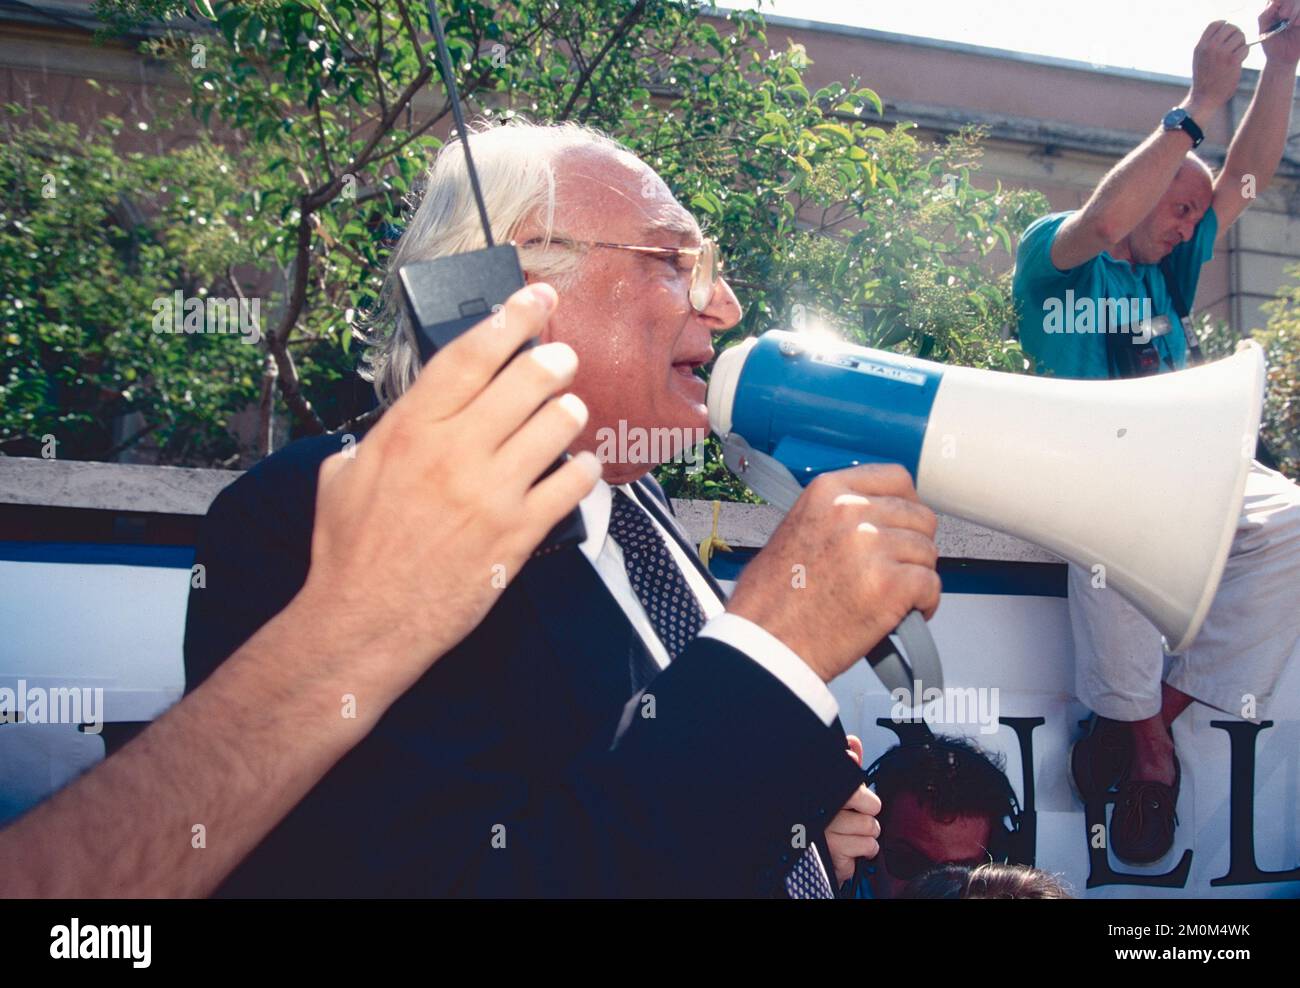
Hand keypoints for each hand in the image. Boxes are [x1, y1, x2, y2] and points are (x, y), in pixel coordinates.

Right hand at [296, 283, 601, 690]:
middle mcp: (455, 451)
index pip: (472, 354)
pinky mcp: (517, 534)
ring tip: (565, 413)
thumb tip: (409, 414)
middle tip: (561, 359)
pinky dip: (582, 470)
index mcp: (410, 428)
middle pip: (527, 379)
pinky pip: (571, 486)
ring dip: (569, 412)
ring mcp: (491, 492)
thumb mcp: (342, 474)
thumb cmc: (349, 551)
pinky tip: (579, 467)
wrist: (365, 619)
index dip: (510, 316)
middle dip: (554, 361)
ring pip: (557, 425)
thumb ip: (382, 434)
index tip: (535, 298)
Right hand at [726, 463, 940, 681]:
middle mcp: (852, 513)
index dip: (906, 505)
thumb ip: (838, 514)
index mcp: (828, 492)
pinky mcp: (891, 585)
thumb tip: (876, 517)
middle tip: (895, 569)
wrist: (766, 643)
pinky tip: (903, 612)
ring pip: (927, 553)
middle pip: (919, 517)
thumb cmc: (772, 599)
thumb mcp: (796, 528)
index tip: (901, 524)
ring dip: (917, 576)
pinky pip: (931, 585)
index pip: (896, 478)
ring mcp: (873, 547)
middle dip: (912, 546)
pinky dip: (924, 603)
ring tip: (892, 595)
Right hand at [824, 735, 880, 886]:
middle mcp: (821, 809)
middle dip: (868, 812)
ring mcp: (825, 831)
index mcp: (822, 792)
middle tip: (854, 816)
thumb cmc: (831, 824)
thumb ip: (849, 768)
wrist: (820, 863)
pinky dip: (865, 850)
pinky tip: (851, 849)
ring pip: (870, 825)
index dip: (860, 791)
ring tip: (851, 834)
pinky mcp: (834, 852)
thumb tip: (853, 742)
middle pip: (870, 803)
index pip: (852, 781)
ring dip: (866, 834)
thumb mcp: (840, 793)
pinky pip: (868, 845)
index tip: (857, 798)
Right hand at [1188, 20, 1247, 114]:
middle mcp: (1210, 47)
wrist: (1203, 98)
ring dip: (1242, 44)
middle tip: (1236, 45)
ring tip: (1237, 54)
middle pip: (1231, 27)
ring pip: (1240, 36)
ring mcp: (1221, 53)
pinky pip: (1245, 47)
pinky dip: (1245, 53)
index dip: (1225, 25)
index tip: (1228, 34)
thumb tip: (1227, 34)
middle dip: (1236, 34)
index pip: (1216, 24)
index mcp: (1200, 46)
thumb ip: (1209, 46)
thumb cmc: (1204, 80)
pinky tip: (1239, 62)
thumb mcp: (1200, 59)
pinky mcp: (1232, 61)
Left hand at [1260, 0, 1299, 63]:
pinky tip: (1297, 24)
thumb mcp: (1263, 30)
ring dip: (1294, 12)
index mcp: (1276, 8)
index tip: (1277, 6)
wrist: (1281, 58)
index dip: (1279, 0)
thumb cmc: (1271, 43)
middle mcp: (1289, 8)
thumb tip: (1274, 1)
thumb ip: (1265, 15)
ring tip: (1289, 25)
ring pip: (1299, 3)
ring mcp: (1298, 14)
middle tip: (1283, 16)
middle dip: (1288, 5)